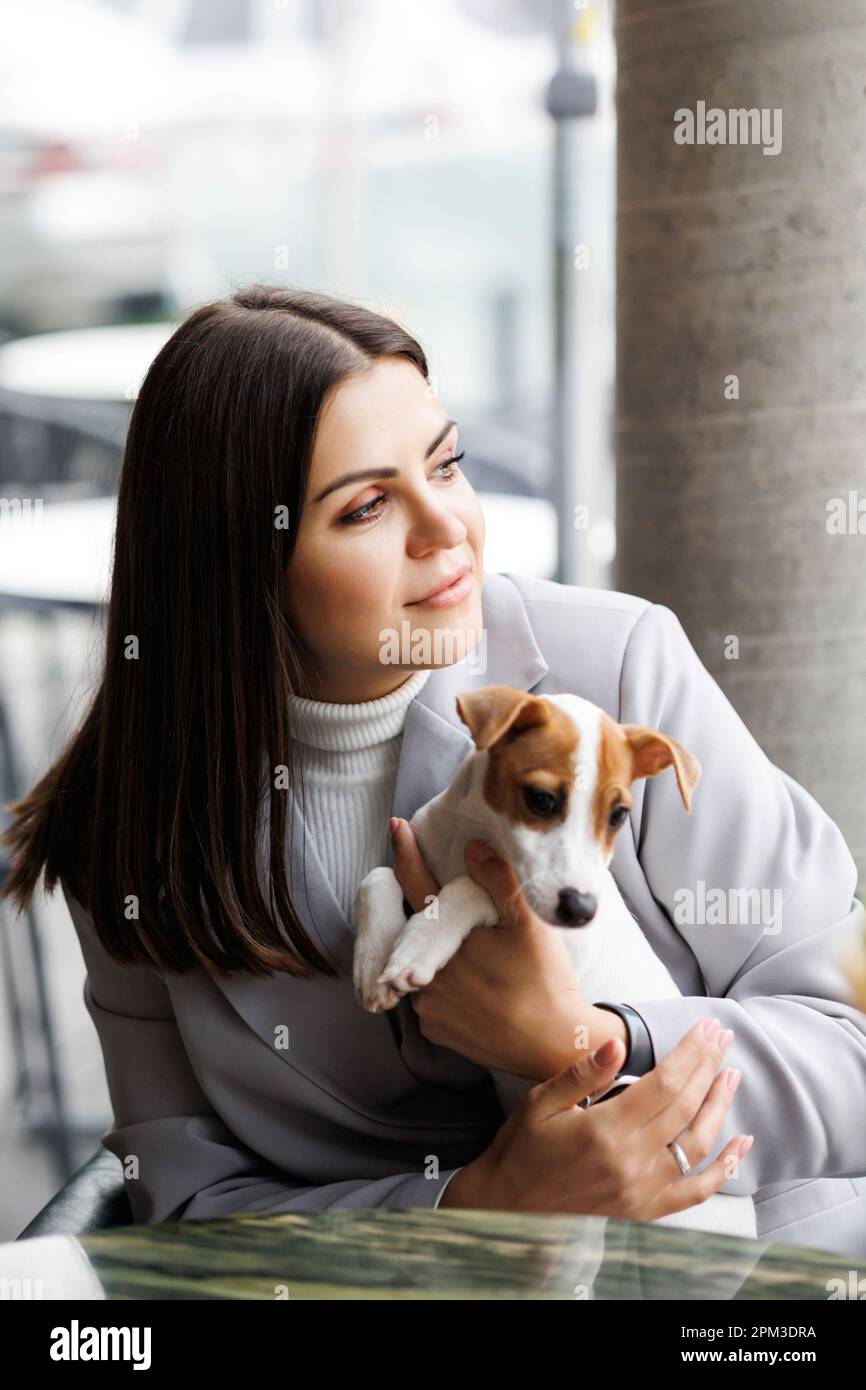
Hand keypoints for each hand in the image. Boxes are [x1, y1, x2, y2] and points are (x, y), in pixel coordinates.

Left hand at [388, 819, 626, 1077]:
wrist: (555, 1044)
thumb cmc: (545, 981)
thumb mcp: (528, 925)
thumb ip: (498, 881)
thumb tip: (472, 847)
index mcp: (447, 939)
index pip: (416, 883)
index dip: (406, 852)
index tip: (397, 826)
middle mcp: (426, 973)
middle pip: (413, 930)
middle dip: (425, 912)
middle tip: (458, 912)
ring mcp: (427, 1005)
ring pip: (420, 965)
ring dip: (435, 953)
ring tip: (477, 960)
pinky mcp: (435, 1030)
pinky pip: (429, 998)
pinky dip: (443, 986)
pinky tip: (473, 988)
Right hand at [441, 1020, 753, 1216]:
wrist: (507, 1208)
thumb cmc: (521, 1150)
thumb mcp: (540, 1103)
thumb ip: (582, 1074)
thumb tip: (618, 1043)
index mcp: (605, 1130)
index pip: (665, 1083)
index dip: (691, 1052)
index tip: (707, 1028)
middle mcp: (631, 1162)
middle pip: (686, 1106)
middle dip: (709, 1067)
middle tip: (723, 1038)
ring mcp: (642, 1190)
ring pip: (698, 1144)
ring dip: (719, 1106)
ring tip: (731, 1076)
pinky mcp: (645, 1210)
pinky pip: (696, 1190)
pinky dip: (724, 1168)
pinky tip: (741, 1144)